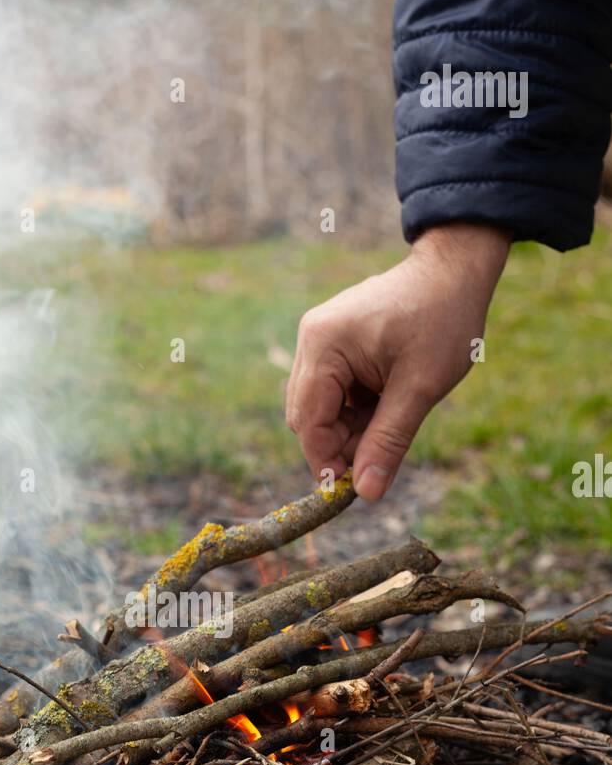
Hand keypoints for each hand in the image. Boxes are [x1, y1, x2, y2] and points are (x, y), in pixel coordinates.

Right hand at [287, 222, 510, 500]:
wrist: (456, 271)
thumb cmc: (443, 320)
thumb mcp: (420, 389)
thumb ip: (388, 441)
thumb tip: (366, 493)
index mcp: (324, 345)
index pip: (308, 422)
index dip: (327, 461)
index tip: (355, 489)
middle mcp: (312, 340)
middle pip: (307, 417)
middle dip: (339, 445)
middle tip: (380, 455)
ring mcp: (319, 340)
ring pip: (320, 408)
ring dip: (349, 428)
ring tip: (392, 420)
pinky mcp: (332, 344)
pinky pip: (332, 392)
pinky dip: (355, 410)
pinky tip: (387, 404)